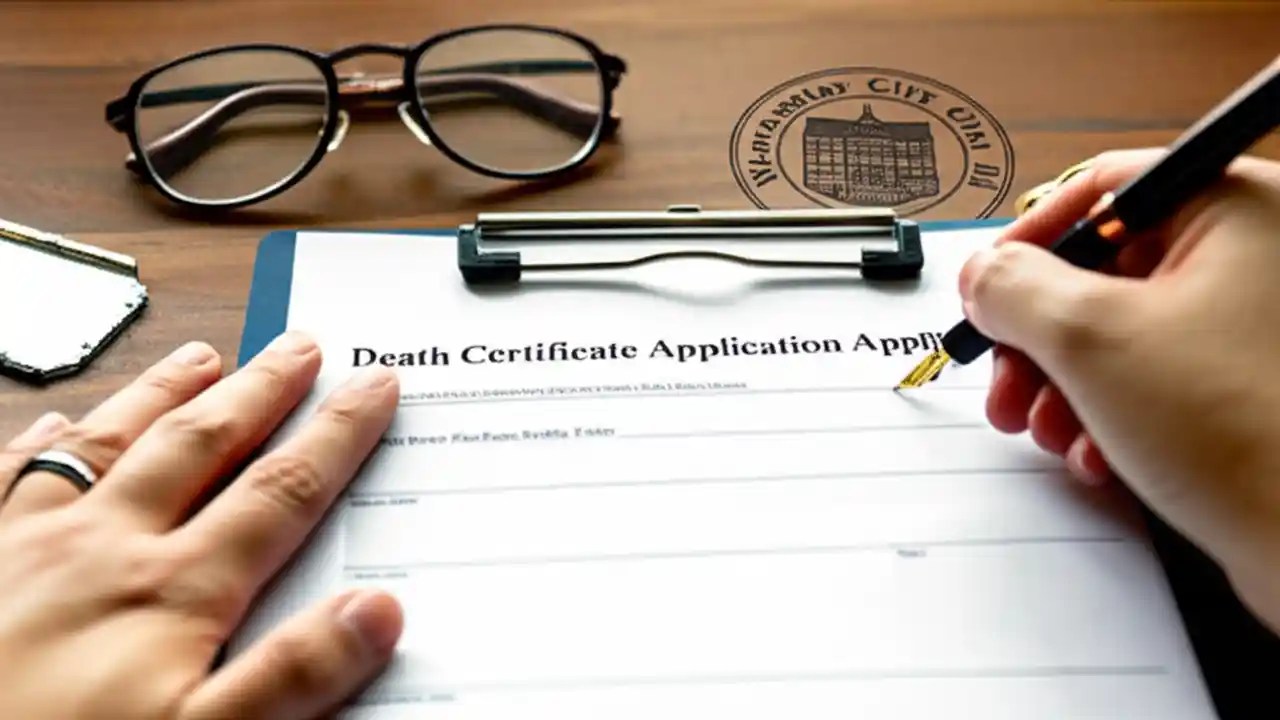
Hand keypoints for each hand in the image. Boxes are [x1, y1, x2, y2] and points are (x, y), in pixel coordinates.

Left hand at [0, 332, 402, 718]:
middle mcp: (104, 548)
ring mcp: (25, 547)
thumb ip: (291, 678)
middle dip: (260, 391)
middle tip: (299, 344)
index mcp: (171, 593)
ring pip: (111, 444)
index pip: (280, 494)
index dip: (336, 436)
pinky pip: (8, 476)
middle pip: (202, 446)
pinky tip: (57, 422)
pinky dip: (41, 440)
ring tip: (202, 356)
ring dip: (164, 395)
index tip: (373, 387)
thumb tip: (377, 610)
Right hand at [960, 149, 1279, 632]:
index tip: (990, 288)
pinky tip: (1097, 454)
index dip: (1030, 240)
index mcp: (1239, 209)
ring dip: (1065, 384)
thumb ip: (1016, 289)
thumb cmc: (1251, 432)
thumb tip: (985, 273)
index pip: (1105, 188)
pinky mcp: (1252, 383)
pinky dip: (1111, 412)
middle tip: (1007, 378)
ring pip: (1125, 331)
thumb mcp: (1092, 339)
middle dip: (1041, 337)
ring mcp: (1258, 322)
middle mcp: (1258, 255)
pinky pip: (1158, 375)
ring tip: (1045, 429)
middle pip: (1106, 269)